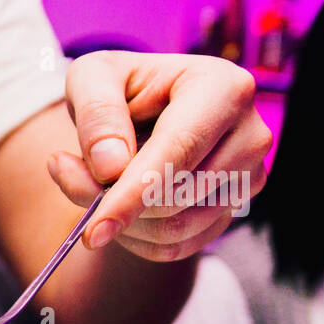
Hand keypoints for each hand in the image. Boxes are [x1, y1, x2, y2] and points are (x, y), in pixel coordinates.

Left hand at [48, 51, 273, 260]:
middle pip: (178, 196)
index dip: (134, 192)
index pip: (179, 150)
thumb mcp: (92, 76)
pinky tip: (120, 207)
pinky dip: (137, 238)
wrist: (138, 109)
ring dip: (124, 222)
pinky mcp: (233, 208)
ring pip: (177, 228)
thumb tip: (112, 167)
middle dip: (117, 204)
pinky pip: (178, 246)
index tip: (94, 228)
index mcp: (223, 88)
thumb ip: (96, 113)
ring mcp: (248, 176)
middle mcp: (249, 134)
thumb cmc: (117, 87)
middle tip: (74, 178)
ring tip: (97, 185)